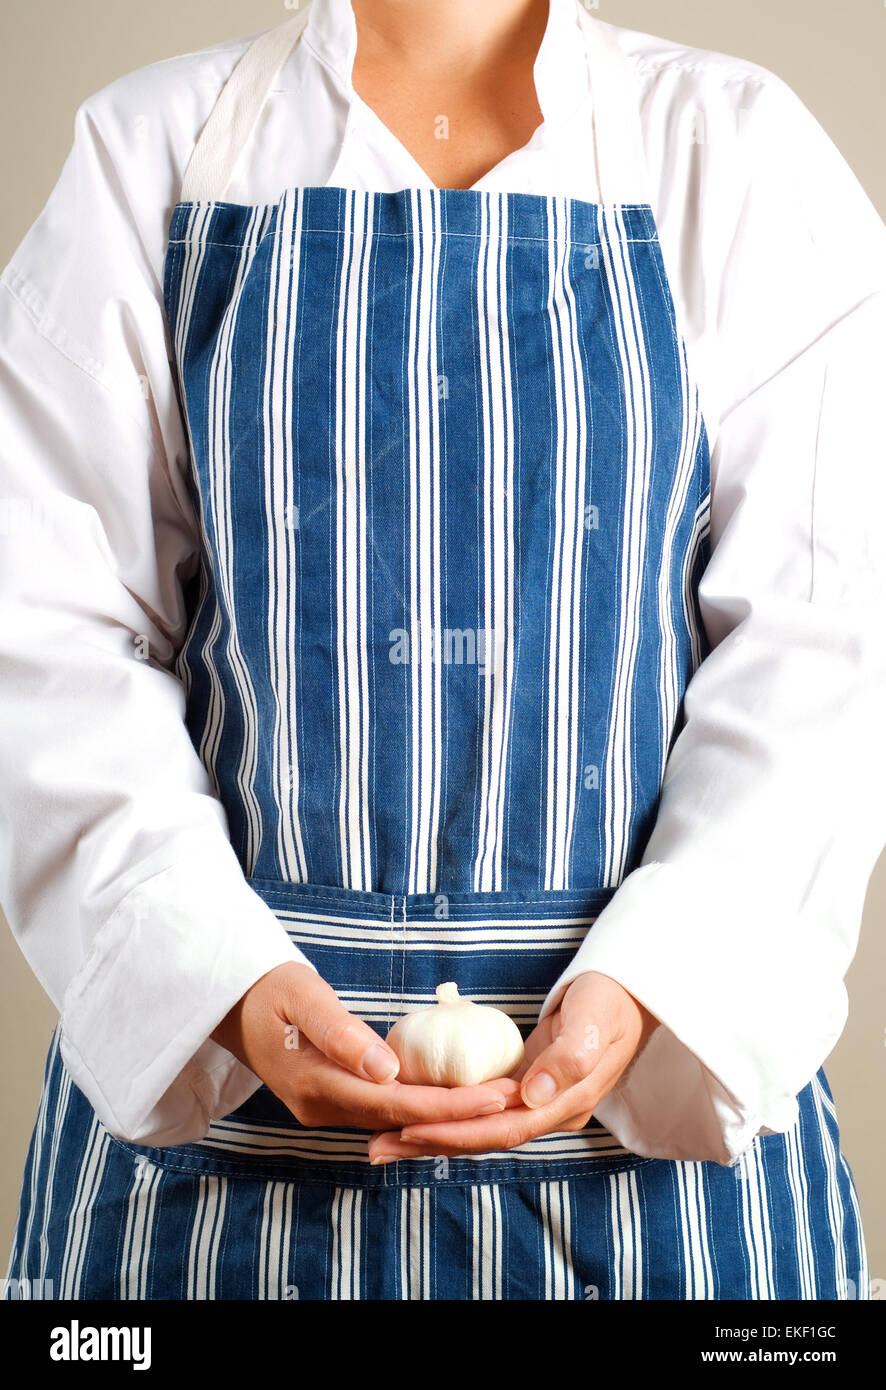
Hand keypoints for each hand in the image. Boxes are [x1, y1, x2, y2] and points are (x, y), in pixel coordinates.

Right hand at [211, 962, 511, 1131]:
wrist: (227, 1001)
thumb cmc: (268, 988)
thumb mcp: (301, 996)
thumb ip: (341, 1032)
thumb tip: (386, 1068)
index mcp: (315, 1084)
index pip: (396, 1102)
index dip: (449, 1103)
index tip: (495, 1095)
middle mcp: (320, 1107)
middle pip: (401, 1118)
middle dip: (458, 1113)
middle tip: (512, 1099)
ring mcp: (322, 1109)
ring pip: (393, 1120)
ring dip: (443, 1114)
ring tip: (495, 1100)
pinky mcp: (329, 1101)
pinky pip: (381, 1111)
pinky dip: (419, 1106)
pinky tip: (452, 1099)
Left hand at [367, 971, 658, 1161]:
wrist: (628, 992)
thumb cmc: (610, 999)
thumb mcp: (594, 1018)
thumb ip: (569, 1055)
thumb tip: (532, 1093)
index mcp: (567, 1104)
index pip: (503, 1129)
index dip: (457, 1133)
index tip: (410, 1130)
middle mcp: (549, 1113)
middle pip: (483, 1139)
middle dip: (429, 1143)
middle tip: (375, 1146)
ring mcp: (537, 1103)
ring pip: (477, 1128)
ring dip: (430, 1134)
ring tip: (380, 1140)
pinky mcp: (525, 1087)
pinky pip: (480, 1108)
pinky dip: (446, 1114)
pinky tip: (412, 1113)